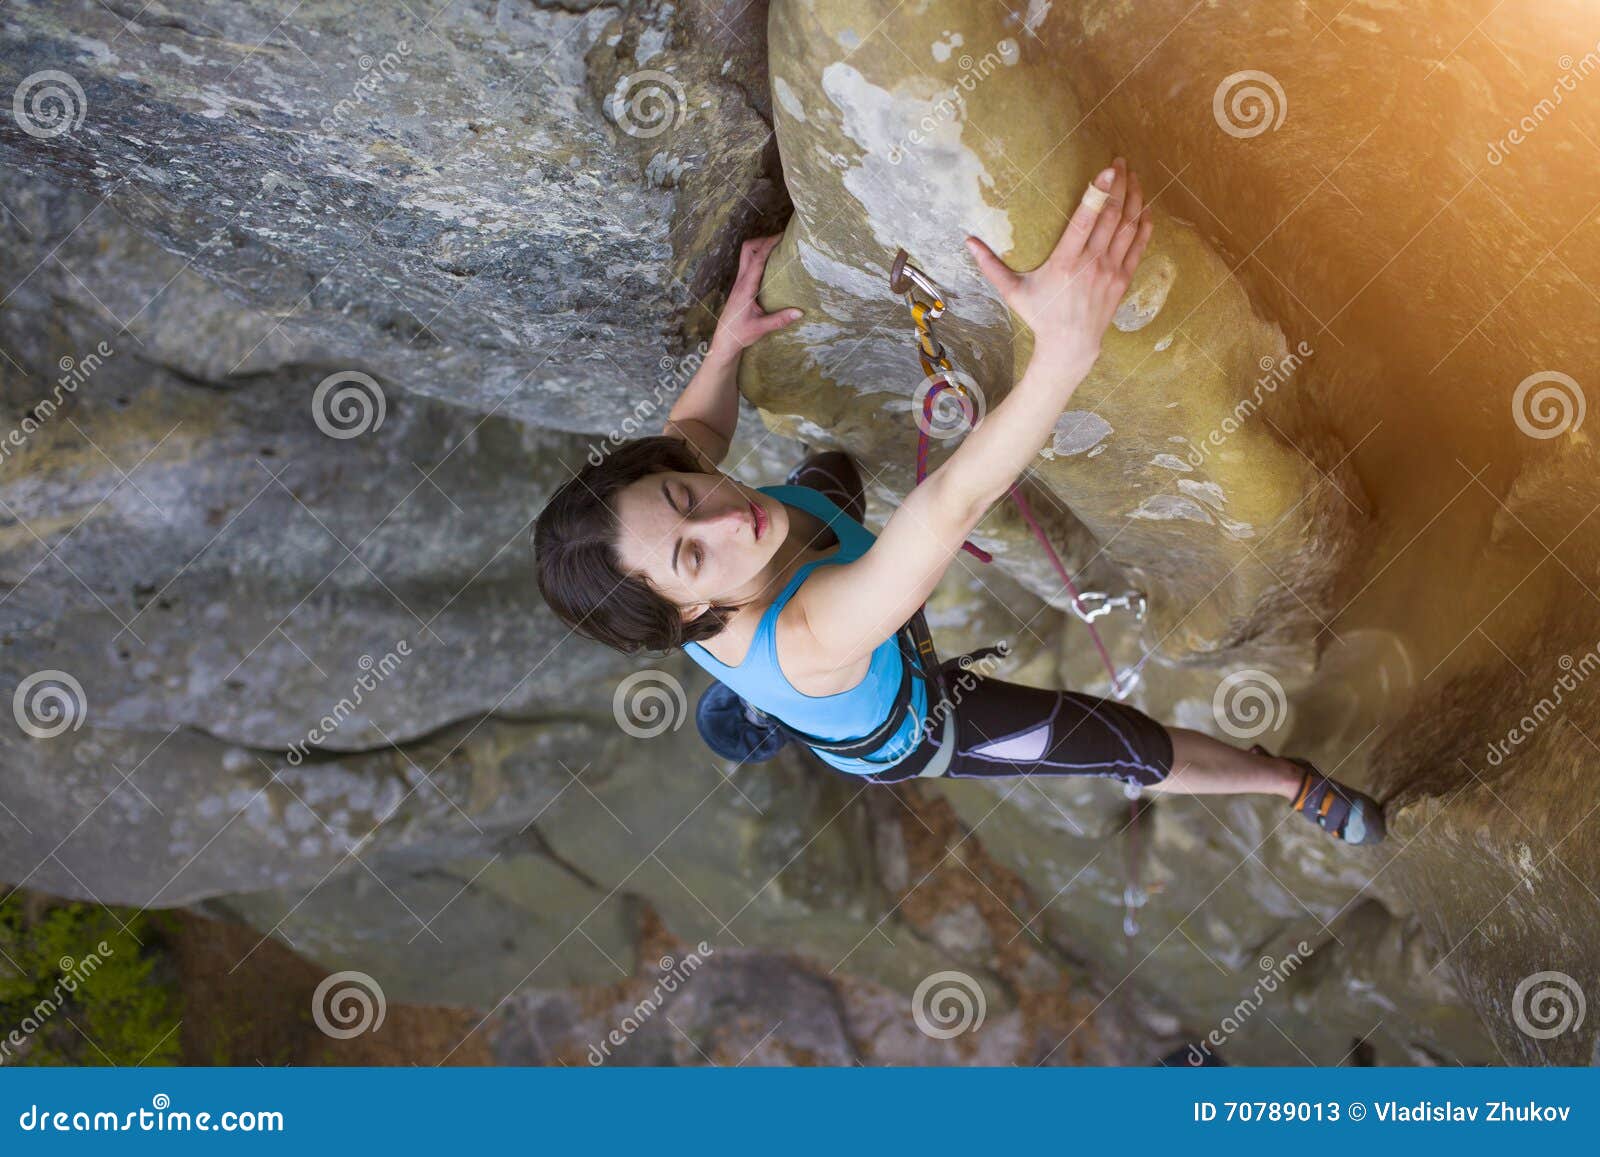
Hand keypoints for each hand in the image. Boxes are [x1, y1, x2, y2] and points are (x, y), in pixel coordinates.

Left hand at [710, 234, 803, 355]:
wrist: (724, 339)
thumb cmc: (740, 334)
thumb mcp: (761, 328)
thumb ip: (780, 320)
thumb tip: (800, 312)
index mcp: (746, 288)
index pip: (757, 260)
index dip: (768, 246)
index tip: (781, 237)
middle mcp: (741, 281)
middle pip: (747, 250)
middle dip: (763, 240)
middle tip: (780, 240)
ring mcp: (739, 282)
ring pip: (747, 255)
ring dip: (760, 247)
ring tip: (778, 248)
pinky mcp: (741, 286)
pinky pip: (748, 264)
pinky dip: (759, 257)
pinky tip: (771, 263)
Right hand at [966, 157, 1152, 379]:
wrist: (1070, 345)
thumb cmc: (1040, 315)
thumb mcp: (1012, 292)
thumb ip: (990, 266)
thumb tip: (967, 241)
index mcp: (1065, 262)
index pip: (1085, 221)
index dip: (1098, 194)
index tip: (1106, 170)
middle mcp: (1092, 264)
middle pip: (1112, 217)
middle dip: (1119, 186)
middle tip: (1119, 162)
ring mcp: (1111, 271)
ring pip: (1128, 227)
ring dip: (1133, 198)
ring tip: (1132, 176)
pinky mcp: (1123, 279)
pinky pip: (1138, 245)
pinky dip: (1143, 223)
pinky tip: (1143, 206)